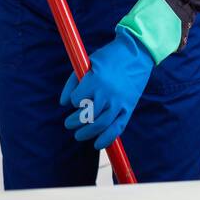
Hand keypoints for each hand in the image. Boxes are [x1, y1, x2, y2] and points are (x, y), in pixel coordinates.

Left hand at [60, 28, 154, 150]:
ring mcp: (119, 102)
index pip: (77, 99)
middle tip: (68, 124)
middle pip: (87, 115)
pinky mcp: (128, 108)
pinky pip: (117, 128)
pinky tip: (97, 144)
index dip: (74, 101)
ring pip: (100, 124)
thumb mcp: (87, 63)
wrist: (136, 54)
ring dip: (87, 133)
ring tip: (78, 135)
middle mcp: (107, 93)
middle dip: (74, 122)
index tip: (75, 100)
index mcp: (95, 80)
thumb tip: (63, 103)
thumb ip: (73, 82)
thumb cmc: (109, 58)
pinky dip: (107, 138)